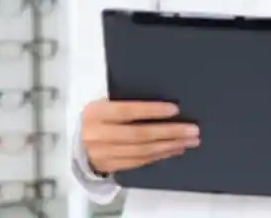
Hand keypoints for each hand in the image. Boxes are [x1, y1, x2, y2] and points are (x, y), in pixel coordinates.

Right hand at [81, 99, 199, 174]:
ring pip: (142, 151)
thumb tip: (162, 104)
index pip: (127, 112)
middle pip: (139, 135)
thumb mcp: (105, 104)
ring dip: (170, 146)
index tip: (175, 109)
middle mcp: (98, 135)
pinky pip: (140, 162)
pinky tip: (175, 149)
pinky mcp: (111, 166)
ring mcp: (103, 154)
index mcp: (96, 113)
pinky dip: (160, 155)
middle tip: (192, 130)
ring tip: (190, 140)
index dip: (152, 111)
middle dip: (169, 132)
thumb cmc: (99, 117)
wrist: (77, 143)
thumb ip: (125, 103)